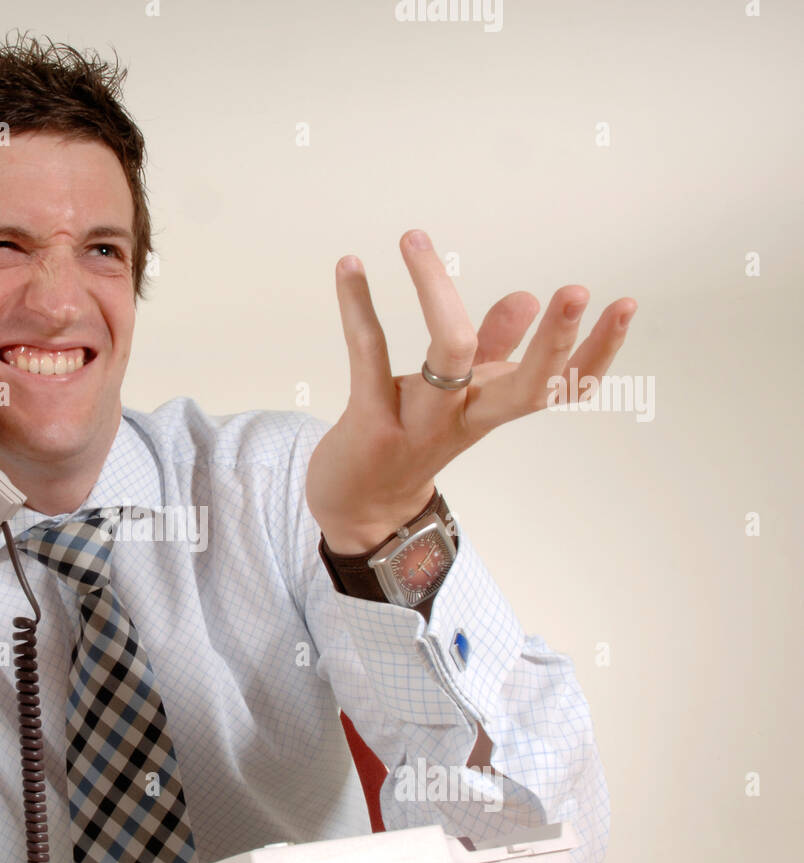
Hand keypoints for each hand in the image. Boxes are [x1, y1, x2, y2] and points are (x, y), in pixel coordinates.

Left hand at [306, 229, 636, 554]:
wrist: (360, 510)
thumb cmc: (411, 442)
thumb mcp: (459, 398)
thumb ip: (492, 350)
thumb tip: (527, 297)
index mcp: (492, 407)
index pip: (562, 385)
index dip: (598, 351)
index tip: (626, 305)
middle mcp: (464, 417)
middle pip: (524, 385)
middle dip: (555, 340)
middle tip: (576, 290)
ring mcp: (419, 421)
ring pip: (447, 355)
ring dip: (435, 293)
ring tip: (416, 239)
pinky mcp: (371, 420)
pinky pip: (368, 354)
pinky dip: (357, 305)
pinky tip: (349, 265)